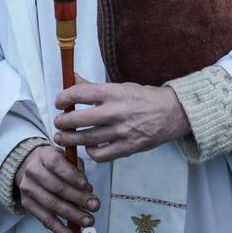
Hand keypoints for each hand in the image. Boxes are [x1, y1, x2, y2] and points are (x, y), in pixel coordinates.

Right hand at [15, 145, 98, 232]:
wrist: (28, 166)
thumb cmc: (54, 163)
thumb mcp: (65, 158)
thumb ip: (76, 170)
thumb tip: (87, 189)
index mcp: (44, 155)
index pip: (57, 164)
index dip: (72, 176)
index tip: (87, 186)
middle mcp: (33, 171)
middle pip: (56, 187)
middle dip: (78, 198)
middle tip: (95, 206)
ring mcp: (28, 189)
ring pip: (51, 205)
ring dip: (72, 215)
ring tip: (88, 222)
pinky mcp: (27, 204)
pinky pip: (44, 219)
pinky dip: (59, 230)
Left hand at [54, 73, 190, 161]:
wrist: (173, 113)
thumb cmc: (144, 98)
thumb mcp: (121, 86)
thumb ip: (94, 86)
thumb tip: (71, 77)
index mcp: (114, 93)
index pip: (81, 93)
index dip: (64, 97)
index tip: (59, 102)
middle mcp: (117, 111)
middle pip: (78, 119)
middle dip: (62, 122)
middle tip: (58, 122)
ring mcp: (122, 131)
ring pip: (86, 139)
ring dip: (69, 139)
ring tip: (63, 137)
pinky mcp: (128, 147)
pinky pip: (101, 154)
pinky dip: (90, 152)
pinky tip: (89, 147)